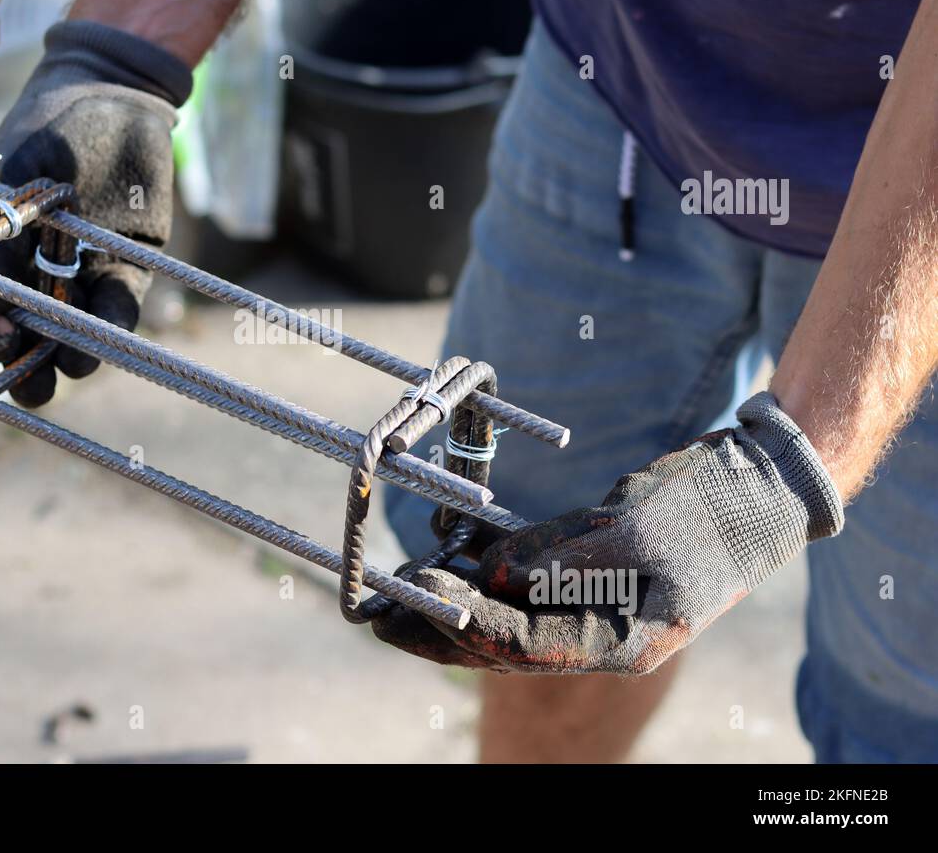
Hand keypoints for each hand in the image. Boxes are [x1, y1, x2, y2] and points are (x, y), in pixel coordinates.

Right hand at [0, 21, 191, 405]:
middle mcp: (30, 273)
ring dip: (67, 357)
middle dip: (20, 365)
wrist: (117, 94)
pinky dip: (113, 325)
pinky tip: (109, 330)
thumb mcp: (23, 169)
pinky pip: (117, 311)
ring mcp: (78, 277)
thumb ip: (5, 229)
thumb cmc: (54, 124)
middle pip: (17, 339)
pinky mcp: (125, 272)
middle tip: (28, 369)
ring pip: (67, 338)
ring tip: (73, 363)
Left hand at [373, 392, 843, 673]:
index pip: (523, 645)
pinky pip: (523, 578)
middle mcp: (600, 632)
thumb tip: (494, 574)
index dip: (462, 622)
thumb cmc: (710, 512)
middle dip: (438, 630)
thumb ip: (564, 560)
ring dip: (450, 602)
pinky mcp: (586, 570)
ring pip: (504, 613)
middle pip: (502, 643)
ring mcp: (593, 603)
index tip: (414, 595)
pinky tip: (443, 549)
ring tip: (393, 592)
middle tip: (378, 617)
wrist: (757, 489)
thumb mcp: (638, 532)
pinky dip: (482, 567)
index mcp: (620, 642)